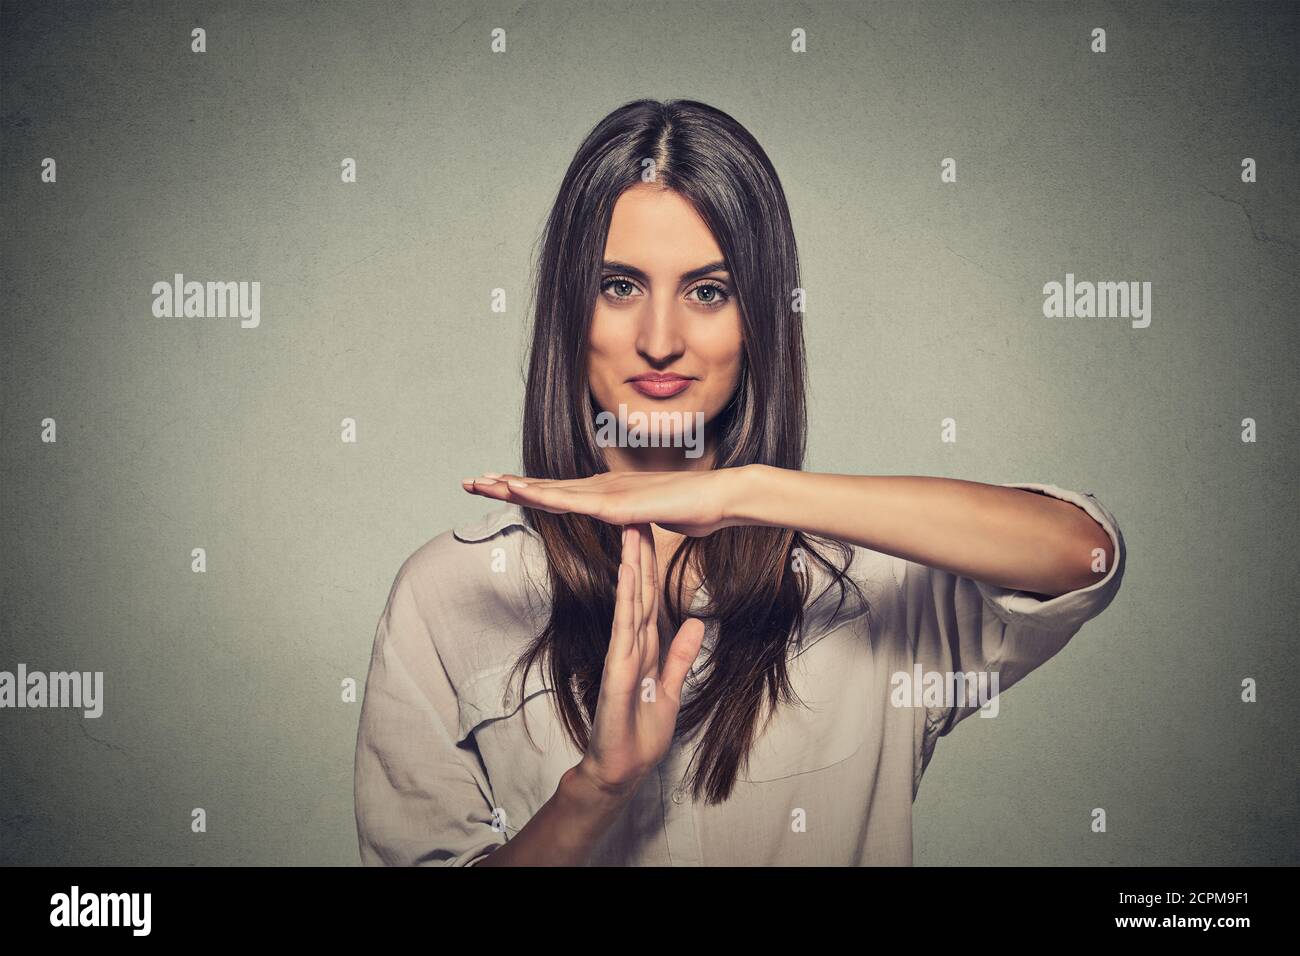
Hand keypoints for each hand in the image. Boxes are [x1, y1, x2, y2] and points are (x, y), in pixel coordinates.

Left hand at [460, 467, 750, 536]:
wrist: (722, 498)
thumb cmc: (695, 509)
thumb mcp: (654, 521)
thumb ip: (636, 523)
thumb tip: (629, 528)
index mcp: (606, 494)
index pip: (557, 494)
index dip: (524, 490)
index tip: (495, 487)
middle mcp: (602, 487)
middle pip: (545, 488)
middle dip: (505, 484)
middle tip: (469, 481)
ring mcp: (609, 494)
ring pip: (552, 491)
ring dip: (515, 487)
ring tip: (483, 482)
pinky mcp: (619, 504)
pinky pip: (575, 503)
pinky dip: (545, 495)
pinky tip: (522, 492)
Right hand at [575, 524, 705, 796]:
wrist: (622, 769)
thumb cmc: (640, 732)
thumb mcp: (670, 688)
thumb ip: (680, 655)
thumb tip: (695, 622)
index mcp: (643, 647)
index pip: (647, 597)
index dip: (650, 564)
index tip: (652, 532)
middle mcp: (630, 644)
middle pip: (636, 590)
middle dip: (638, 553)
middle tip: (638, 513)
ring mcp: (621, 654)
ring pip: (629, 600)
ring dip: (630, 565)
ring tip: (631, 530)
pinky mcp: (617, 669)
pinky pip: (624, 627)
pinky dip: (625, 598)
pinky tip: (626, 573)